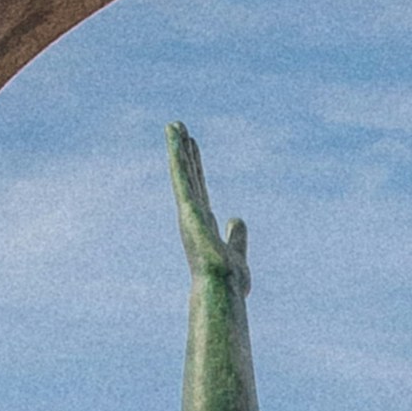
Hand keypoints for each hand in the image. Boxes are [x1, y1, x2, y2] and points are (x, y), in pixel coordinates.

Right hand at [168, 120, 245, 285]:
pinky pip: (181, 175)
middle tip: (179, 127)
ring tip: (175, 124)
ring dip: (177, 147)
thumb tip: (236, 219)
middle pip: (189, 176)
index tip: (193, 148)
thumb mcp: (236, 251)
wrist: (221, 287)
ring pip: (182, 172)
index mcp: (203, 223)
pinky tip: (175, 135)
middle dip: (184, 151)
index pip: (199, 188)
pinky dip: (177, 154)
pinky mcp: (187, 207)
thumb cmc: (228, 279)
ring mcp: (188, 211)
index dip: (195, 167)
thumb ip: (236, 236)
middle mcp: (192, 215)